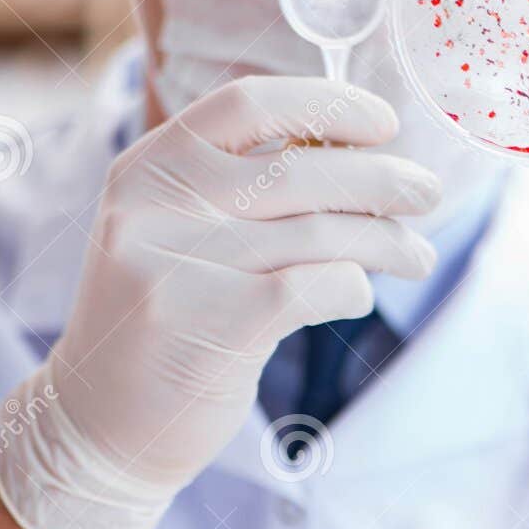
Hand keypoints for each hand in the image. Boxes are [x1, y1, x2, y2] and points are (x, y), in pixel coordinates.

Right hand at [0, 76, 440, 528]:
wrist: (99, 425)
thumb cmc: (163, 320)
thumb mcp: (174, 232)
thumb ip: (239, 188)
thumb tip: (358, 154)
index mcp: (148, 167)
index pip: (248, 103)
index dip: (328, 105)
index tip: (384, 123)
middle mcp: (156, 207)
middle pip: (301, 170)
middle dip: (383, 179)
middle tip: (428, 193)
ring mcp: (180, 266)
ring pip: (321, 233)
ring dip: (388, 242)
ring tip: (418, 256)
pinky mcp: (214, 326)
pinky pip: (319, 287)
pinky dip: (354, 288)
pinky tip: (358, 295)